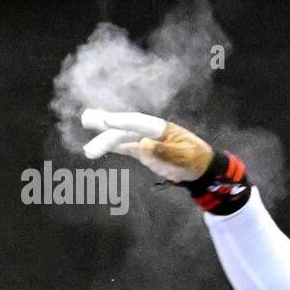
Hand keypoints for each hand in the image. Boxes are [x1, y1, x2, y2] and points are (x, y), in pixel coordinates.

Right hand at [81, 109, 213, 181]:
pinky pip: (125, 147)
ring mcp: (145, 141)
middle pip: (125, 129)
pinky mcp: (143, 151)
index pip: (138, 122)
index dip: (122, 121)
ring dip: (104, 140)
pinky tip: (98, 149)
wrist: (202, 169)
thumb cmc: (196, 160)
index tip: (107, 120)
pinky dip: (113, 147)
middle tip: (87, 122)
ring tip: (88, 149)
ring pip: (121, 138)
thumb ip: (165, 151)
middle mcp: (150, 132)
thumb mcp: (184, 157)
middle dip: (106, 129)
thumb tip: (143, 145)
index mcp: (161, 128)